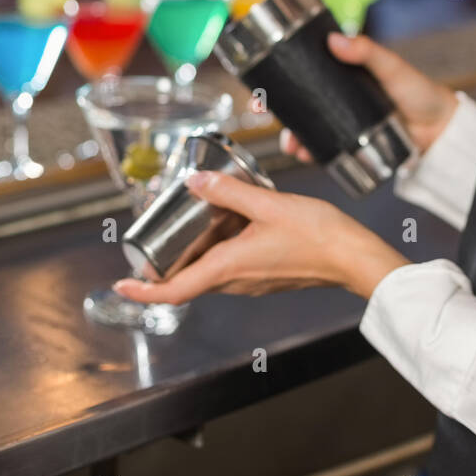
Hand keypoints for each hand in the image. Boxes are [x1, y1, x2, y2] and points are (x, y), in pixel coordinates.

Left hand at [112, 169, 410, 304]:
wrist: (353, 257)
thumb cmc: (318, 234)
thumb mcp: (268, 204)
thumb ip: (230, 192)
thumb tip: (195, 183)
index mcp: (229, 267)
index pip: (174, 291)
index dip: (143, 292)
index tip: (122, 285)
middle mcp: (236, 281)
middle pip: (188, 278)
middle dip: (167, 258)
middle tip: (157, 228)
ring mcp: (252, 281)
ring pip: (210, 270)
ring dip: (196, 249)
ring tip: (196, 217)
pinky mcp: (265, 276)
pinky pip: (231, 265)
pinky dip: (220, 247)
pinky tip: (232, 220)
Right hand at [279, 31, 458, 163]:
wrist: (439, 129)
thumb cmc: (419, 91)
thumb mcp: (392, 67)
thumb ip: (367, 51)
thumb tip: (336, 39)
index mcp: (342, 74)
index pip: (302, 72)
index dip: (277, 77)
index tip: (260, 82)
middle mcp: (336, 97)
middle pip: (296, 102)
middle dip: (274, 110)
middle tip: (261, 113)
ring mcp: (341, 121)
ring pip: (305, 128)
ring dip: (290, 135)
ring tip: (290, 142)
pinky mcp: (349, 144)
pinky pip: (322, 149)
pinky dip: (309, 152)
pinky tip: (304, 155)